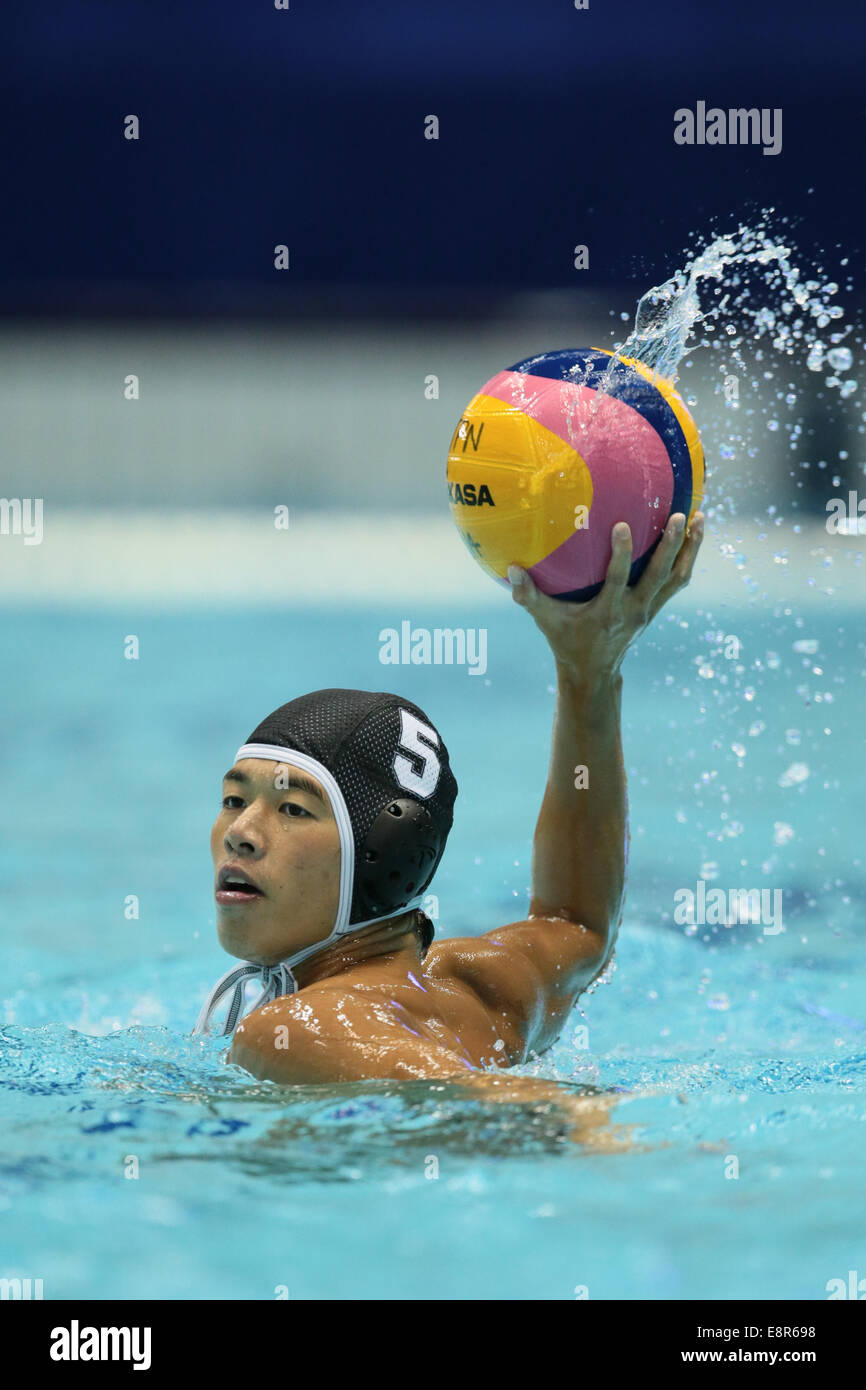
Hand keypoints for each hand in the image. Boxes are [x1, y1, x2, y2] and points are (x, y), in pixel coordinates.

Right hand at [507, 511, 703, 681]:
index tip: (623, 525)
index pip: (617, 579)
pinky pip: (676, 581)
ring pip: (676, 578)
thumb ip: (528, 597)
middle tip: (679, 515)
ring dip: (690, 549)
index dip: (621, 553)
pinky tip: (694, 534)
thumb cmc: (566, 640)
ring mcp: (649, 610)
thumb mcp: (545, 621)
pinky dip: (686, 558)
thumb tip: (511, 569)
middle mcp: (634, 611)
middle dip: (670, 547)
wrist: (594, 672)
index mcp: (607, 612)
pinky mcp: (656, 607)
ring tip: (701, 518)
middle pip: (659, 576)